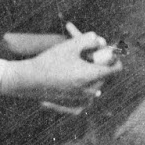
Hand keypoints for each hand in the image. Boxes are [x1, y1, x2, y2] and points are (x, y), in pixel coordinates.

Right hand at [0, 26, 121, 104]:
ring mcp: (82, 99)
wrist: (28, 81)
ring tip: (77, 64)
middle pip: (104, 76)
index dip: (114, 58)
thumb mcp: (69, 45)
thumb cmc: (49, 61)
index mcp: (92, 76)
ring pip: (95, 85)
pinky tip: (72, 76)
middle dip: (99, 64)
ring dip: (91, 74)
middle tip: (88, 54)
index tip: (107, 51)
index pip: (116, 69)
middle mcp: (90, 90)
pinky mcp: (74, 105)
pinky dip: (83, 84)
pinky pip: (86, 94)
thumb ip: (88, 39)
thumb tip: (100, 40)